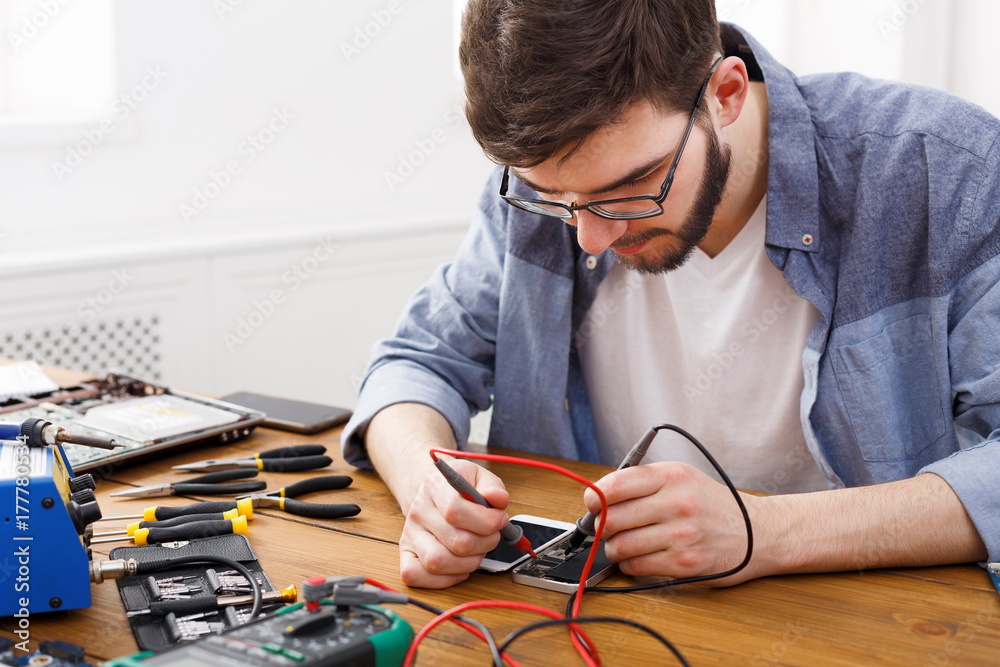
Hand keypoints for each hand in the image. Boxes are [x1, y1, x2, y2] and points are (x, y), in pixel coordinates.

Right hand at [398, 458, 509, 587]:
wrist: (434, 492)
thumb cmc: (459, 487)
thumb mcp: (478, 477)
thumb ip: (492, 487)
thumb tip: (498, 499)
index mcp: (434, 486)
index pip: (454, 510)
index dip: (485, 521)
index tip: (500, 519)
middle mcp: (418, 511)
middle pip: (454, 540)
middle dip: (485, 543)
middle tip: (492, 535)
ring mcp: (410, 534)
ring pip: (438, 562)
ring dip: (469, 563)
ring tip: (478, 551)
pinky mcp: (406, 553)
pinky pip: (416, 575)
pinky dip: (444, 579)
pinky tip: (460, 567)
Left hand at [584, 462, 758, 585]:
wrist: (758, 532)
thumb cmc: (713, 504)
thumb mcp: (682, 477)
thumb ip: (643, 482)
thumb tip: (599, 496)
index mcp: (672, 476)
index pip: (616, 485)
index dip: (594, 497)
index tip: (591, 504)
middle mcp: (677, 503)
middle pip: (612, 517)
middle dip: (602, 525)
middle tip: (605, 526)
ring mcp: (681, 535)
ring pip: (620, 545)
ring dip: (614, 547)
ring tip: (623, 543)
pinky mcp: (684, 564)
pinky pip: (636, 566)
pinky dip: (629, 564)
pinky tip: (639, 556)